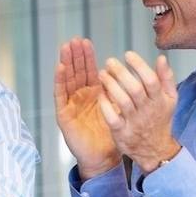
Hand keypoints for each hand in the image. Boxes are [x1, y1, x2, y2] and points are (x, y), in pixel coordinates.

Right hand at [54, 37, 121, 179]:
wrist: (102, 157)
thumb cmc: (111, 134)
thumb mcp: (120, 108)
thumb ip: (123, 91)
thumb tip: (135, 73)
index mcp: (94, 94)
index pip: (88, 71)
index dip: (86, 57)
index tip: (86, 41)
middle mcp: (80, 97)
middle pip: (76, 72)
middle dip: (75, 56)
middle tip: (74, 40)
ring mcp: (71, 105)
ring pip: (67, 80)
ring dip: (66, 63)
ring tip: (66, 48)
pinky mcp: (64, 115)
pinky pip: (60, 95)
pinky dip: (60, 81)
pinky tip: (60, 68)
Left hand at [97, 51, 180, 173]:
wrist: (155, 150)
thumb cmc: (160, 120)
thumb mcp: (170, 99)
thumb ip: (166, 78)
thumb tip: (162, 58)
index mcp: (159, 100)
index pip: (151, 80)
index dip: (139, 65)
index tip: (127, 55)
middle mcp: (147, 111)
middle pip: (135, 89)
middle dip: (121, 73)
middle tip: (110, 62)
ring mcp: (134, 123)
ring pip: (122, 101)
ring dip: (111, 86)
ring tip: (102, 74)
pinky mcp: (122, 133)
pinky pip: (112, 118)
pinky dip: (105, 105)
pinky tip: (100, 93)